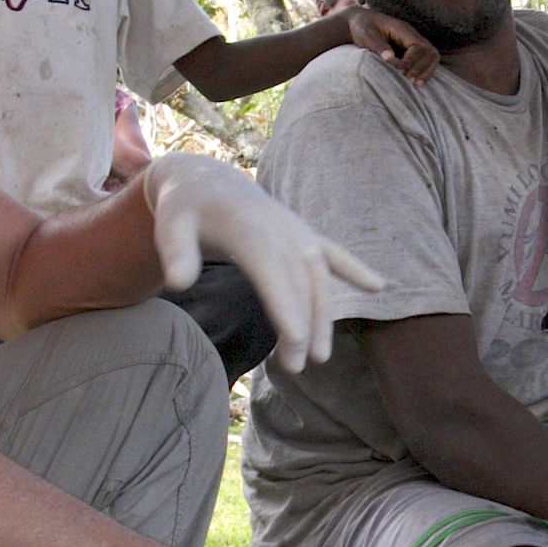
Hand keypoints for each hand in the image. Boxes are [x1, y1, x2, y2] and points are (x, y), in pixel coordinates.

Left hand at [142, 152, 385, 372]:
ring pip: (319, 278)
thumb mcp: (169, 225)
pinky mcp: (303, 234)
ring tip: (319, 356)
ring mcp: (297, 232)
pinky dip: (355, 269)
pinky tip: (378, 286)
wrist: (206, 179)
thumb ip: (174, 254)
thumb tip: (177, 283)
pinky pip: (334, 253)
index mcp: (251, 231)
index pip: (274, 276)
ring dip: (324, 316)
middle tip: (296, 367)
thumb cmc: (185, 208)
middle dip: (303, 327)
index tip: (295, 346)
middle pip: (300, 285)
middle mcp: (282, 231)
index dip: (287, 311)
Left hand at [343, 7, 438, 82]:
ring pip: (431, 57)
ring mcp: (413, 43)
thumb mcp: (366, 34)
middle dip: (422, 67)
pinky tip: (416, 83)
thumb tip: (389, 58)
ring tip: (416, 84)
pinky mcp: (410, 51)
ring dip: (426, 71)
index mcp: (402, 29)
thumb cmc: (362, 28)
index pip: (417, 46)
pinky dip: (424, 72)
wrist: (358, 24)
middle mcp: (412, 36)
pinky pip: (425, 61)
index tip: (399, 72)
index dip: (411, 61)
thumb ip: (377, 45)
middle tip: (410, 81)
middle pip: (429, 51)